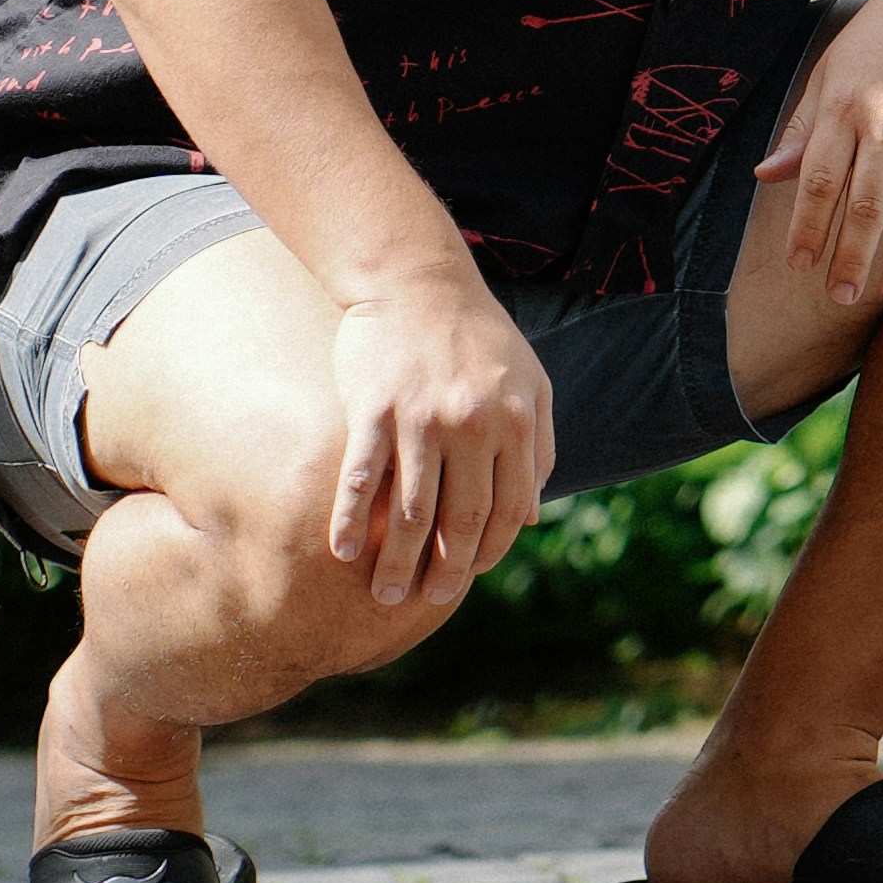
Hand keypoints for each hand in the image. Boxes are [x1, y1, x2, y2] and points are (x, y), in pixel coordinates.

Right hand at [323, 260, 551, 607]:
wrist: (419, 281)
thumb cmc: (479, 337)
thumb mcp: (531, 383)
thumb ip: (539, 447)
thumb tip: (532, 516)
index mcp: (517, 422)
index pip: (508, 509)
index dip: (489, 551)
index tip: (470, 576)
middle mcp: (474, 426)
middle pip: (460, 520)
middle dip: (444, 572)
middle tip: (423, 601)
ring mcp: (422, 419)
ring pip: (411, 510)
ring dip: (396, 561)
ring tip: (384, 595)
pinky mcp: (374, 409)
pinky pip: (363, 477)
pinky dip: (351, 519)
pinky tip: (343, 552)